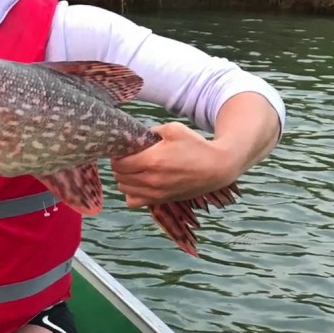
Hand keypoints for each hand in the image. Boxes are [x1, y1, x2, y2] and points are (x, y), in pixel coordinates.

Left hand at [110, 122, 239, 207]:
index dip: (116, 156)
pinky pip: (134, 202)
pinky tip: (139, 185)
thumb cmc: (196, 146)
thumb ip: (152, 130)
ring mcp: (156, 193)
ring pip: (124, 190)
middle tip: (126, 159)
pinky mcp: (162, 200)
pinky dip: (131, 194)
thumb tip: (139, 136)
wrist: (217, 168)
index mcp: (151, 160)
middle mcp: (151, 180)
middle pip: (119, 176)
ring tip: (133, 171)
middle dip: (119, 167)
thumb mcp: (174, 129)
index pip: (119, 163)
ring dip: (124, 180)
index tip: (122, 151)